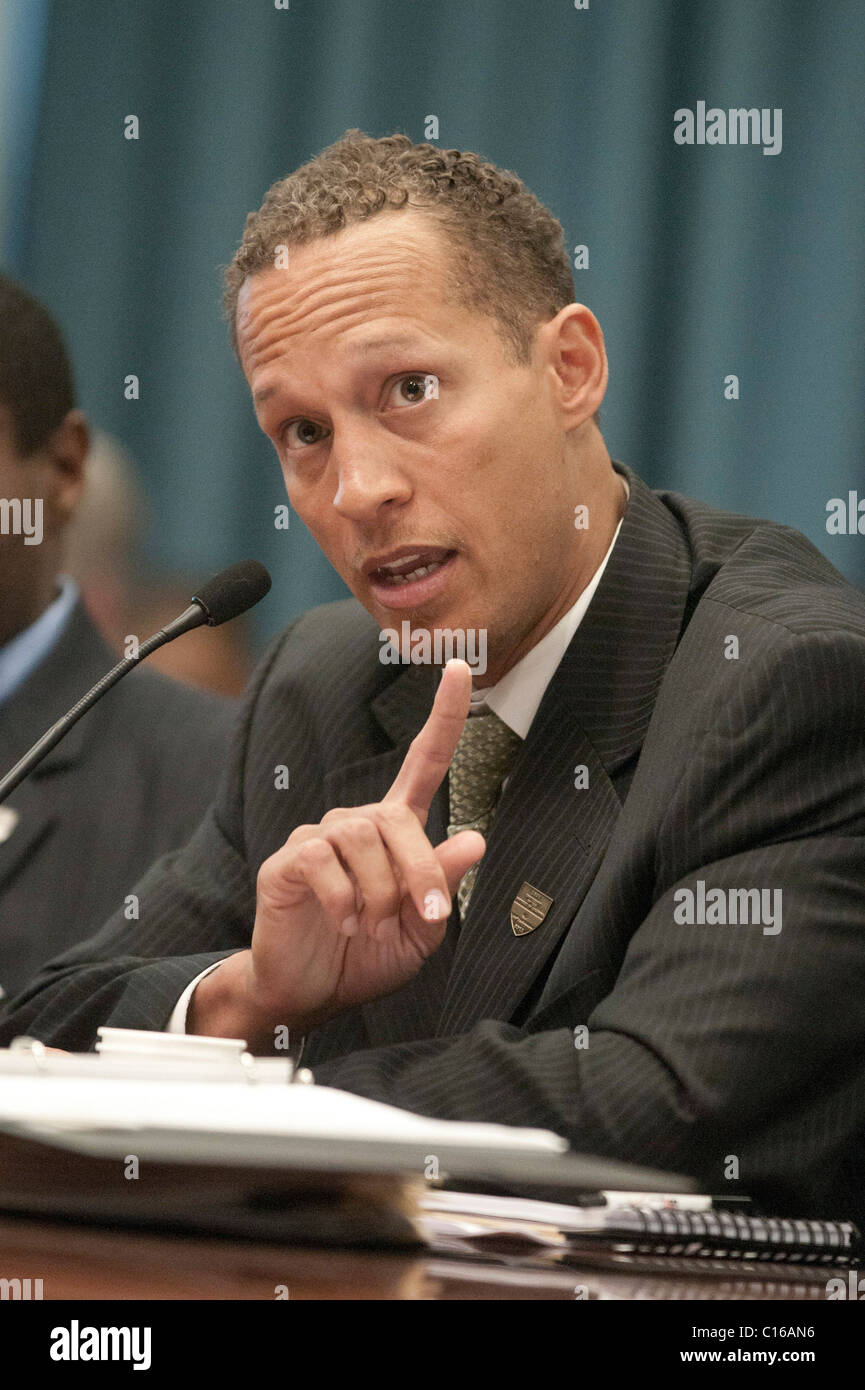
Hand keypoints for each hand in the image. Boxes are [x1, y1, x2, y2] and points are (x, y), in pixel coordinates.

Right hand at [190, 660, 483, 1046]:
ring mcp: (318, 838)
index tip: (458, 669)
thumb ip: (441, 886)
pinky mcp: (288, 862)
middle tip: (424, 916)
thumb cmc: (365, 956)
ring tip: (372, 927)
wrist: (308, 992)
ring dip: (379, 893)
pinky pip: (323, 861)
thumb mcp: (419, 929)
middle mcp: (356, 823)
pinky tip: (344, 922)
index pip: (423, 763)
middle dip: (419, 870)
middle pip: (397, 819)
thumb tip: (475, 840)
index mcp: (393, 831)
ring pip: (363, 841)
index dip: (443, 717)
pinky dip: (344, 898)